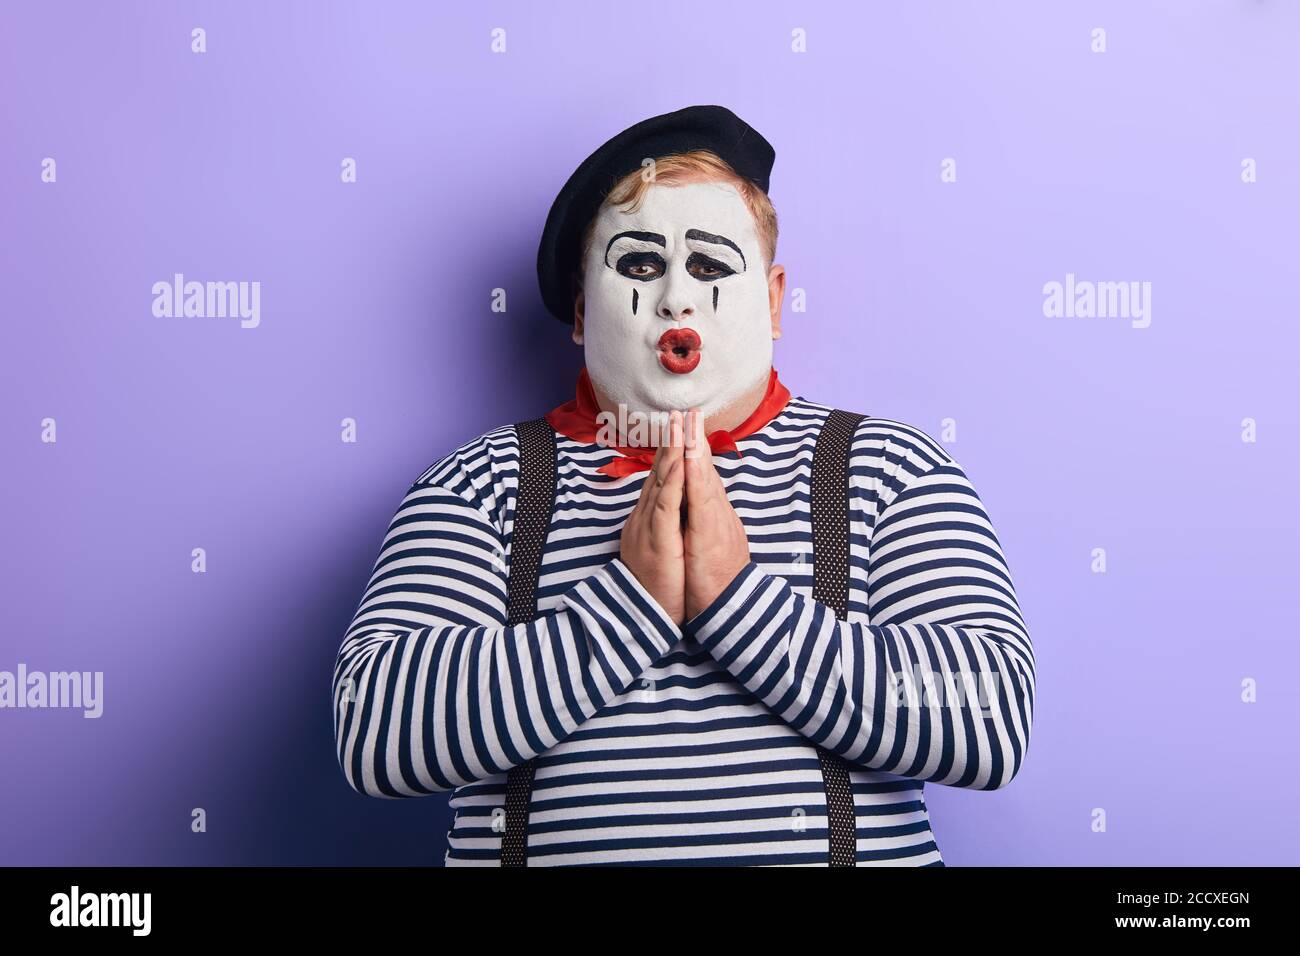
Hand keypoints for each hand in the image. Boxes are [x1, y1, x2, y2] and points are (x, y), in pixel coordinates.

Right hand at [619, 410, 686, 624]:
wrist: (645, 615)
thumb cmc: (656, 585)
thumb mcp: (662, 548)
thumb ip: (664, 526)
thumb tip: (671, 508)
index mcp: (652, 518)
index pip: (662, 477)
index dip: (670, 450)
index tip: (680, 426)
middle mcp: (647, 517)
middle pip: (659, 472)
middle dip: (670, 441)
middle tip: (678, 412)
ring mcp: (650, 527)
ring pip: (661, 482)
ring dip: (670, 452)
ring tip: (678, 425)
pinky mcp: (657, 540)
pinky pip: (665, 506)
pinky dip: (672, 483)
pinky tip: (679, 464)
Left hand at [683, 408, 751, 619]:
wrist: (730, 610)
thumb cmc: (716, 582)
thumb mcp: (706, 548)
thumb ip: (701, 527)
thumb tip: (692, 511)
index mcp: (712, 516)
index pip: (702, 477)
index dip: (695, 451)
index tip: (688, 426)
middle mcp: (717, 514)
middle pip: (705, 470)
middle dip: (697, 438)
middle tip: (691, 410)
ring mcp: (715, 522)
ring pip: (704, 478)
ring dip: (695, 448)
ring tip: (689, 422)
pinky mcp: (709, 534)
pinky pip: (700, 499)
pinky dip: (695, 475)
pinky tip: (689, 457)